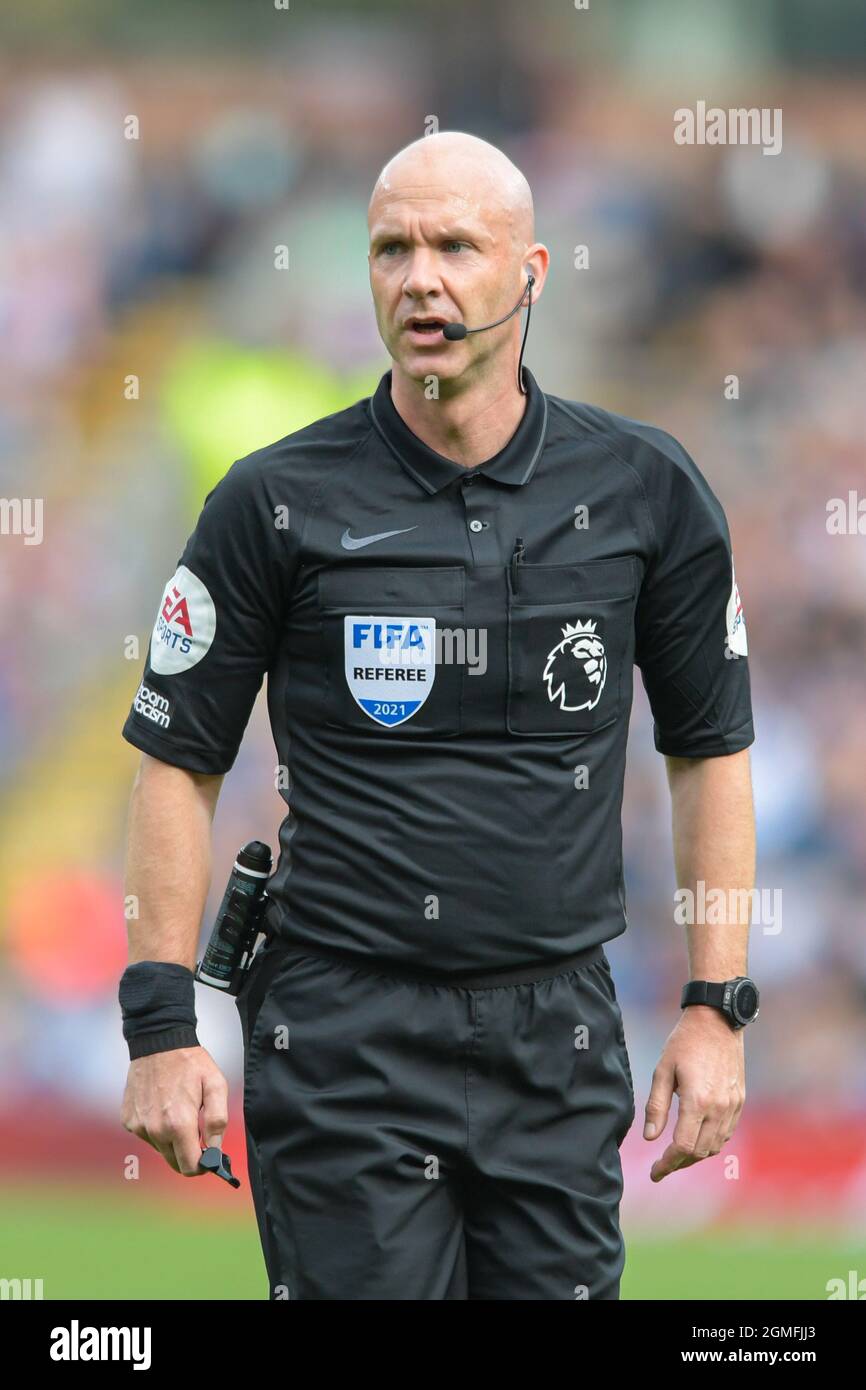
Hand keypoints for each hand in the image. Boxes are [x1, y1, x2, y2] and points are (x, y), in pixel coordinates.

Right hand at [121, 1046, 228, 1176]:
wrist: (158, 1043)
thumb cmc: (190, 1063)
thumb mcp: (216, 1085)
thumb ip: (218, 1121)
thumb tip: (215, 1150)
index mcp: (179, 1124)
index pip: (190, 1167)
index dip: (204, 1165)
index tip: (210, 1155)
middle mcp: (155, 1130)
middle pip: (175, 1163)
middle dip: (189, 1155)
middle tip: (198, 1135)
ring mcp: (139, 1126)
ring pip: (161, 1150)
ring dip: (173, 1141)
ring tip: (179, 1112)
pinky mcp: (129, 1121)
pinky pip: (147, 1136)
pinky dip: (158, 1129)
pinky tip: (163, 1107)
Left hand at [643, 1006, 745, 1181]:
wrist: (717, 1020)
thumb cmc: (684, 1042)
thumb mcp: (662, 1070)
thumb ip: (656, 1106)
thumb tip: (650, 1138)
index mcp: (697, 1101)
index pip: (683, 1147)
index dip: (668, 1164)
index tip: (654, 1172)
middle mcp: (719, 1108)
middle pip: (700, 1152)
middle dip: (679, 1163)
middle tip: (661, 1166)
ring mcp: (732, 1106)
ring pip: (715, 1145)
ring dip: (695, 1155)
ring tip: (676, 1155)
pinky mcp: (739, 1100)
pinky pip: (726, 1133)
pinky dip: (710, 1142)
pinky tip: (696, 1138)